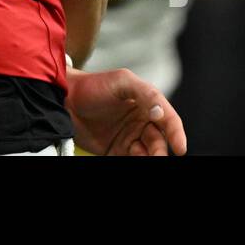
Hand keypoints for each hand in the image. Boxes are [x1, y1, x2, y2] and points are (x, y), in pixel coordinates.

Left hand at [66, 67, 186, 155]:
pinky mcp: (116, 151)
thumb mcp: (121, 81)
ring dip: (150, 158)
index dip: (176, 133)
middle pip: (159, 140)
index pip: (168, 120)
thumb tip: (160, 112)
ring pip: (148, 153)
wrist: (64, 100)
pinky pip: (133, 160)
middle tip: (156, 156)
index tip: (180, 147)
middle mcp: (141, 122)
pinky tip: (133, 158)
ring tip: (138, 155)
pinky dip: (137, 162)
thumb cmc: (92, 86)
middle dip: (160, 150)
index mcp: (147, 103)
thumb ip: (144, 93)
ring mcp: (129, 138)